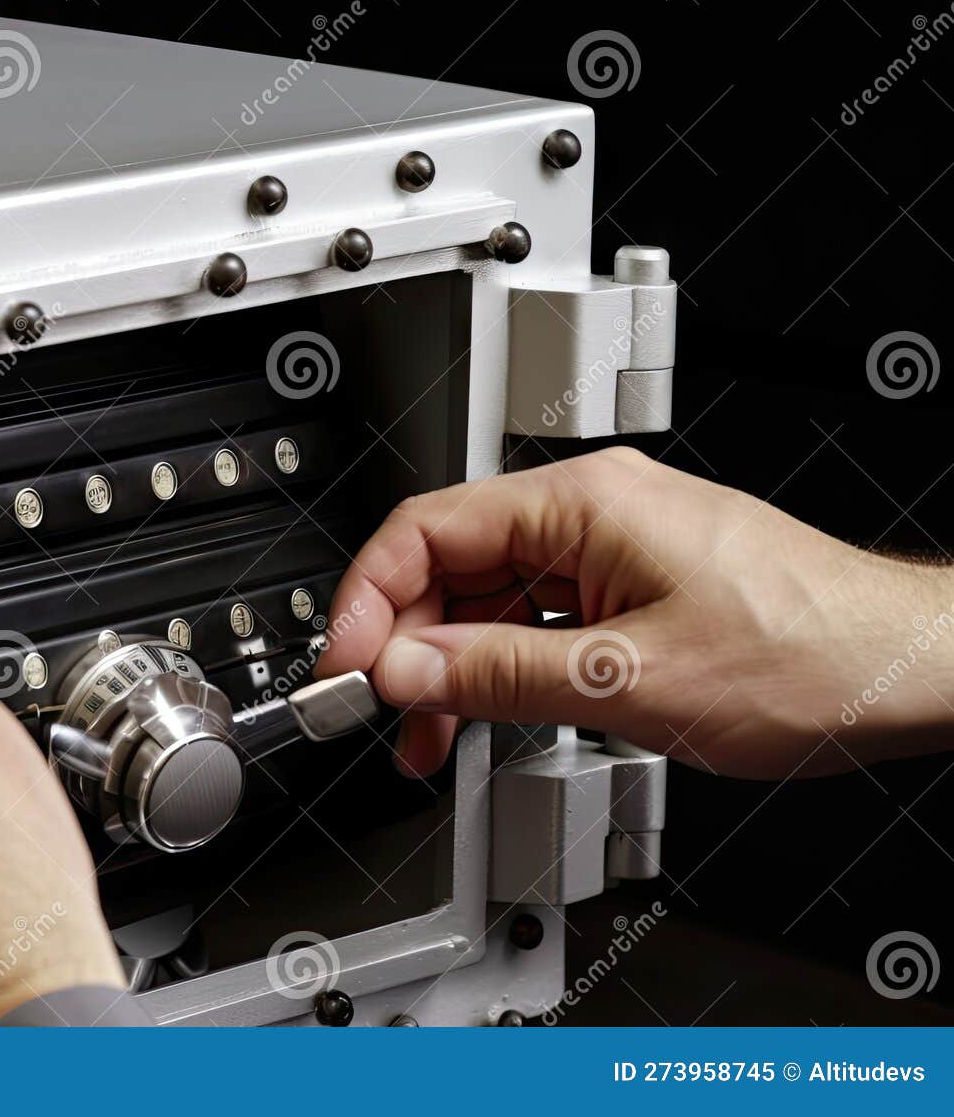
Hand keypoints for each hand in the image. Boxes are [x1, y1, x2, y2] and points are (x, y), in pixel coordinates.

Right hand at [317, 447, 953, 779]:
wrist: (911, 671)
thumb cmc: (814, 655)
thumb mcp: (628, 680)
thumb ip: (498, 673)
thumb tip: (405, 669)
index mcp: (583, 504)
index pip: (427, 529)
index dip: (368, 600)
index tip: (345, 665)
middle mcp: (592, 513)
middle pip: (452, 565)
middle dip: (407, 643)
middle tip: (383, 713)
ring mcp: (612, 549)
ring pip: (490, 599)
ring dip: (451, 667)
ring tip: (431, 739)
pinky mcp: (630, 587)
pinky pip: (536, 618)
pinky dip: (502, 668)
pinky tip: (487, 716)